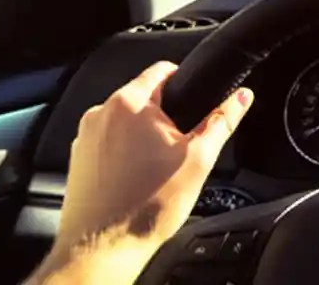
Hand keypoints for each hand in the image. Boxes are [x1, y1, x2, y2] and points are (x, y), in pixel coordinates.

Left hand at [29, 61, 253, 283]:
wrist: (104, 248)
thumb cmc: (147, 206)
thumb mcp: (199, 159)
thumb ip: (222, 121)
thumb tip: (241, 97)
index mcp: (130, 103)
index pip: (161, 70)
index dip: (184, 80)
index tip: (194, 98)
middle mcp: (101, 113)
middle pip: (142, 98)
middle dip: (164, 117)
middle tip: (179, 148)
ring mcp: (84, 136)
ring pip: (124, 123)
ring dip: (141, 136)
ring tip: (156, 170)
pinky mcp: (77, 159)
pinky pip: (107, 145)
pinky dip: (122, 155)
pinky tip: (136, 181)